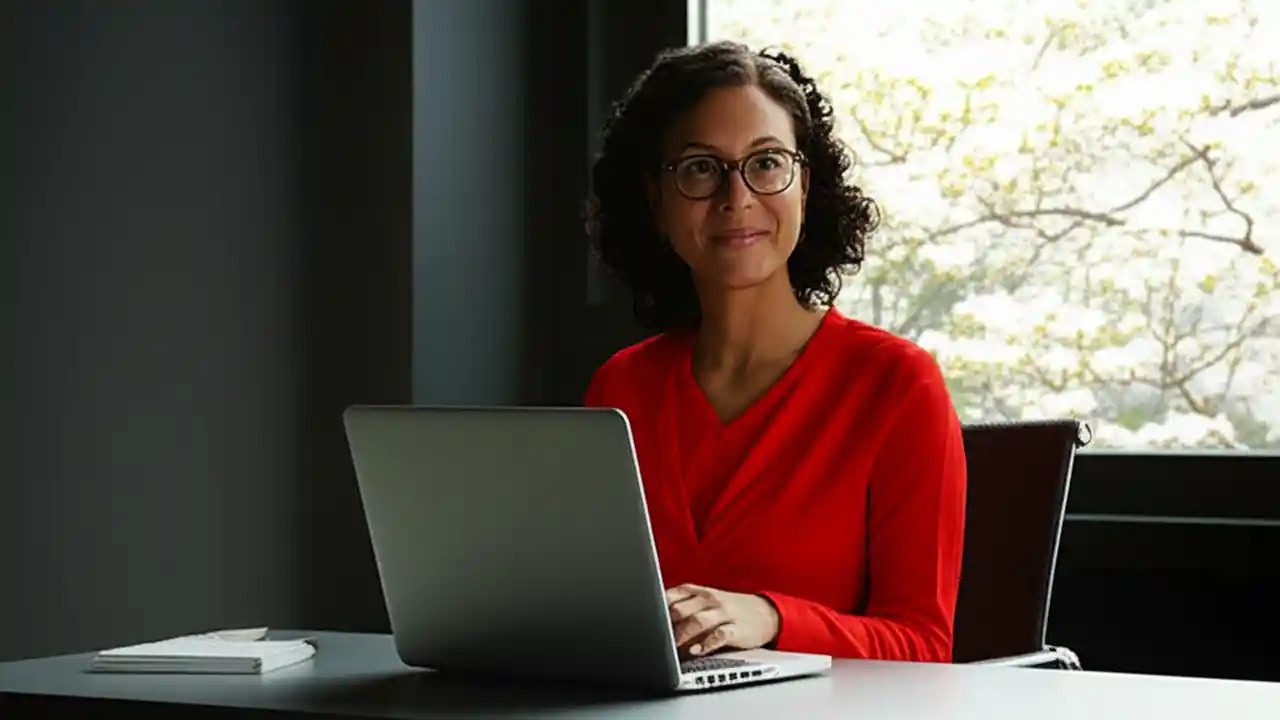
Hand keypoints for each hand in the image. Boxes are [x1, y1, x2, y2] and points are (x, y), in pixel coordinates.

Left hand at [664, 583, 779, 656]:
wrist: (766, 612)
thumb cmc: (729, 609)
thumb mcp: (706, 602)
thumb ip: (682, 607)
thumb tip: (653, 620)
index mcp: (698, 592)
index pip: (671, 595)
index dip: (655, 608)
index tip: (643, 619)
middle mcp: (709, 600)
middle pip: (681, 609)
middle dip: (665, 624)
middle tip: (653, 637)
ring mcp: (724, 613)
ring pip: (698, 621)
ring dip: (682, 634)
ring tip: (671, 646)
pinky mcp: (737, 629)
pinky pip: (720, 635)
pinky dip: (706, 643)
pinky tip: (697, 651)